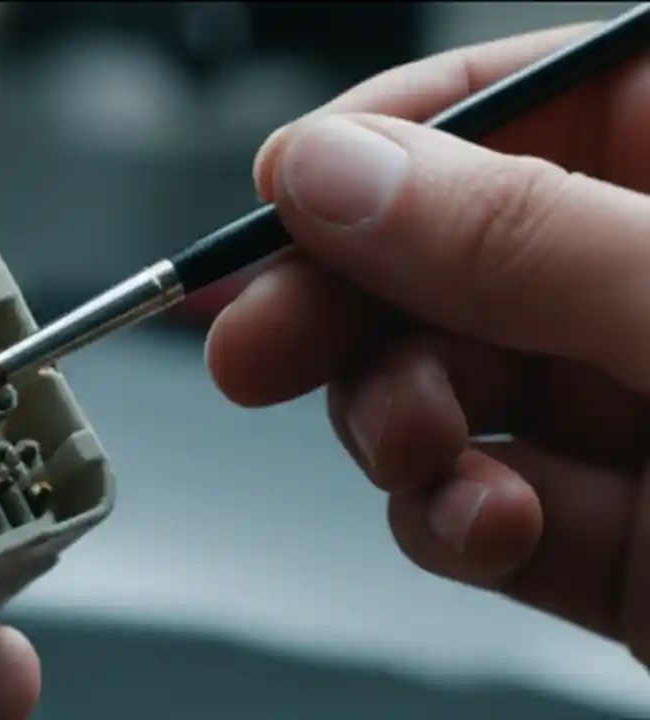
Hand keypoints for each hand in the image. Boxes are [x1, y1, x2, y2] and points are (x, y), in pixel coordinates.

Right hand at [206, 24, 649, 660]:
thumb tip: (328, 170)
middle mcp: (647, 285)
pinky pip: (478, 501)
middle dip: (347, 309)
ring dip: (397, 426)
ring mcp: (632, 412)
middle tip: (257, 349)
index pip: (509, 105)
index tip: (276, 198)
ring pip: (439, 383)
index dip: (380, 141)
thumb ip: (518, 236)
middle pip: (440, 257)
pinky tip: (489, 530)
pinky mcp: (610, 533)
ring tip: (420, 458)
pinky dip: (453, 521)